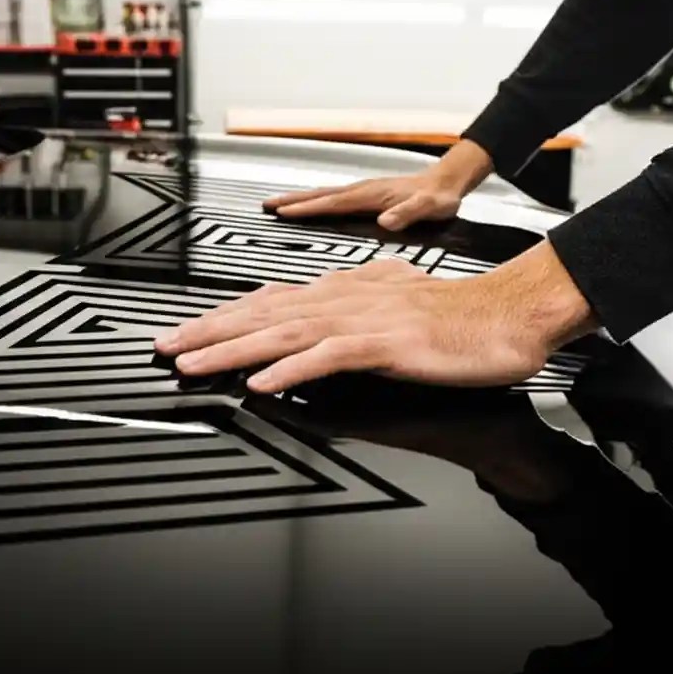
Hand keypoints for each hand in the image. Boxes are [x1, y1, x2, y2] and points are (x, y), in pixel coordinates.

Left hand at [153, 241, 595, 393]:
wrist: (507, 315)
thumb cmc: (459, 319)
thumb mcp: (395, 309)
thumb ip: (355, 314)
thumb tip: (323, 329)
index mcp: (346, 292)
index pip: (271, 302)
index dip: (223, 318)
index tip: (187, 332)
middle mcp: (345, 299)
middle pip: (263, 314)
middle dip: (208, 331)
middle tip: (164, 346)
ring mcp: (363, 319)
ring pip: (282, 332)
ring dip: (231, 350)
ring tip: (191, 363)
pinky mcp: (385, 343)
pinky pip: (328, 357)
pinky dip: (290, 368)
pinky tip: (261, 381)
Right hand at [264, 174, 462, 230]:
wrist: (447, 182)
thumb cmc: (438, 198)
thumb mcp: (429, 208)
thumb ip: (408, 213)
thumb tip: (386, 221)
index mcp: (371, 195)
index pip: (333, 203)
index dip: (308, 209)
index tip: (284, 212)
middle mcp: (363, 189)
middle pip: (321, 195)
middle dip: (293, 200)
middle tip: (267, 205)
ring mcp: (363, 190)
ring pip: (324, 194)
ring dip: (300, 199)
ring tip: (277, 204)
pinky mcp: (366, 194)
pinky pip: (333, 197)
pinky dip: (316, 200)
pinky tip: (310, 205)